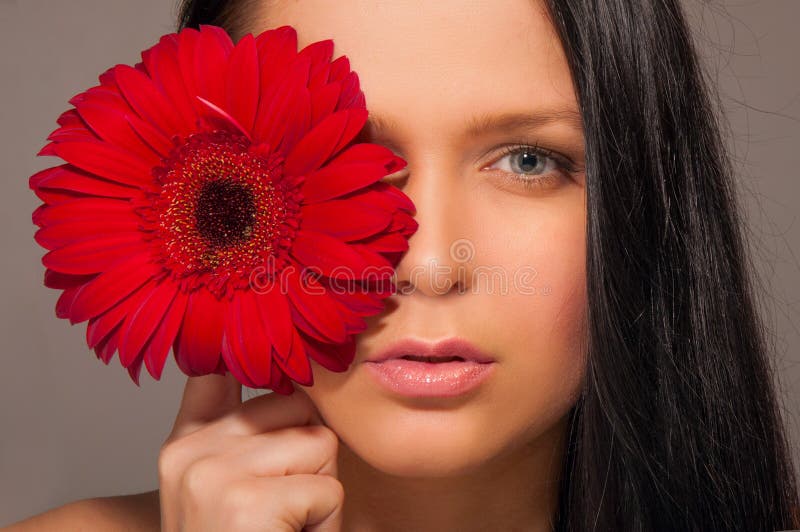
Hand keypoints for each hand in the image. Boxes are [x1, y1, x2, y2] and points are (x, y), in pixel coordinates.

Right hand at [158, 373, 342, 530]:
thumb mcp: (223, 485)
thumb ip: (241, 431)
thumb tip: (285, 375)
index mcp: (184, 445)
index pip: (219, 372)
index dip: (258, 361)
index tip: (271, 335)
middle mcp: (191, 452)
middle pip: (297, 406)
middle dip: (311, 454)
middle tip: (285, 504)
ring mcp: (215, 474)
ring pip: (320, 442)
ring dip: (322, 490)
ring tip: (288, 522)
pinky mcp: (248, 503)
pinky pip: (330, 489)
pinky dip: (328, 522)